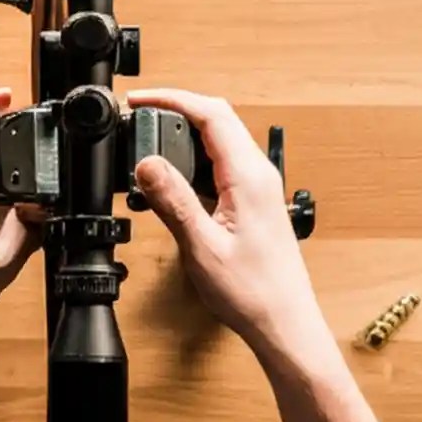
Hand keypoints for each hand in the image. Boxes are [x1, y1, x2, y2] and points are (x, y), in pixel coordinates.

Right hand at [128, 89, 326, 358]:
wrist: (284, 322)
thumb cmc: (252, 292)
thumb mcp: (201, 245)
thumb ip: (172, 200)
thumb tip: (146, 162)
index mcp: (248, 176)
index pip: (210, 113)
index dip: (171, 98)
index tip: (138, 100)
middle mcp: (258, 174)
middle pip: (216, 120)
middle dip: (175, 111)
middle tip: (137, 118)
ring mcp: (258, 187)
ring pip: (219, 143)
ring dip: (184, 138)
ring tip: (148, 148)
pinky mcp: (254, 202)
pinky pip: (222, 166)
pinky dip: (194, 162)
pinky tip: (172, 182)